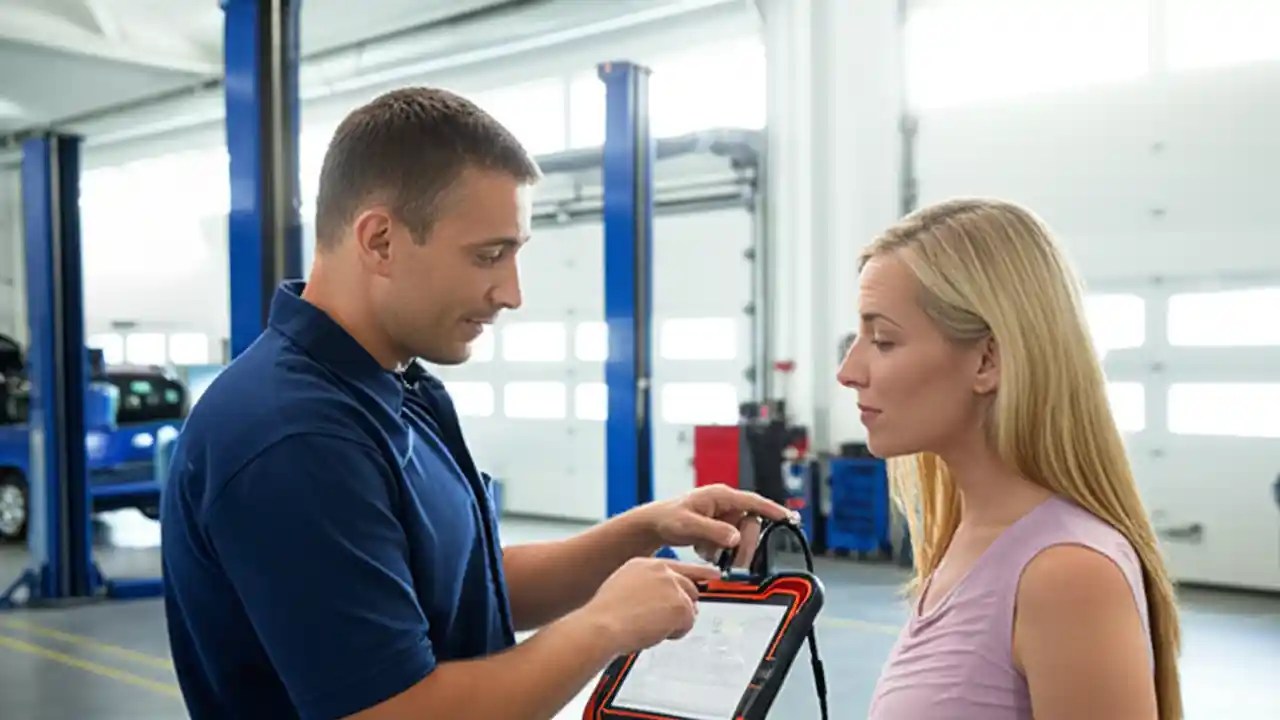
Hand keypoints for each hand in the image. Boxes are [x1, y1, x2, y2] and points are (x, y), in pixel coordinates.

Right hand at [580, 557, 720, 653]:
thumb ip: (645, 589)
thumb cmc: (604, 616)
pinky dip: (675, 633)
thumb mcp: (622, 589)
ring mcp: (673, 586)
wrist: (602, 626)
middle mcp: (661, 570)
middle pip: (690, 589)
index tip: (713, 575)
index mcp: (645, 564)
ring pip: (689, 609)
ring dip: (676, 623)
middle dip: (681, 608)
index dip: (698, 573)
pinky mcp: (681, 605)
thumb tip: (659, 602)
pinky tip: (654, 631)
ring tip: (650, 627)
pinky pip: (688, 624)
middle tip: (663, 622)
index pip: (678, 567)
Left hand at [641, 484, 795, 566]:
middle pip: (751, 526)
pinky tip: (703, 550)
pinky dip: (720, 552)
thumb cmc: (668, 518)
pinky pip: (731, 544)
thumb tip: (735, 537)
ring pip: (742, 537)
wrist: (654, 526)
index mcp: (720, 496)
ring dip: (729, 550)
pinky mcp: (720, 529)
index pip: (753, 502)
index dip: (773, 510)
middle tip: (736, 561)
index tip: (790, 518)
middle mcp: (725, 505)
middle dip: (744, 546)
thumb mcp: (688, 525)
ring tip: (708, 551)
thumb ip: (713, 531)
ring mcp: (723, 517)